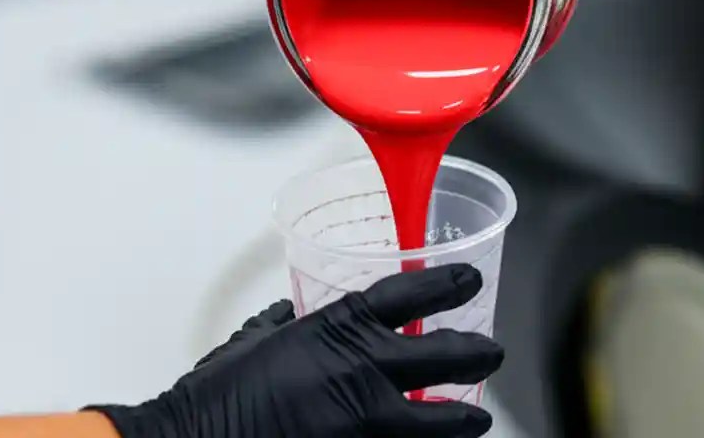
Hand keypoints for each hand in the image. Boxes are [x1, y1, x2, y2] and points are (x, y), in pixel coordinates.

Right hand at [88, 264, 503, 437]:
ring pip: (444, 422)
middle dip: (480, 353)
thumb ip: (291, 324)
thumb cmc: (213, 397)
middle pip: (450, 355)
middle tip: (490, 352)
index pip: (412, 293)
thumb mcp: (255, 342)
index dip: (449, 283)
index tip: (468, 281)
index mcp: (337, 331)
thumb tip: (301, 312)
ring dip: (463, 419)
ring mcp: (366, 427)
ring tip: (474, 419)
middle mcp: (362, 374)